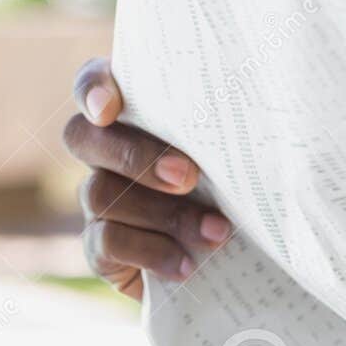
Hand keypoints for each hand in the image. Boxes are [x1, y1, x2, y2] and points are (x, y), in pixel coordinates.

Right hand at [64, 58, 231, 299]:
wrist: (247, 253)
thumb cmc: (245, 180)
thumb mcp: (242, 150)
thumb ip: (230, 125)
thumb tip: (262, 108)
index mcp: (138, 113)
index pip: (92, 82)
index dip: (92, 88)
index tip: (109, 108)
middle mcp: (107, 150)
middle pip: (83, 137)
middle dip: (136, 156)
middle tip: (189, 177)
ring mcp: (99, 198)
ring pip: (100, 194)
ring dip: (165, 213)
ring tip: (218, 231)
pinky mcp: (102, 247)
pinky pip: (105, 242)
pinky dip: (152, 251)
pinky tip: (188, 263)